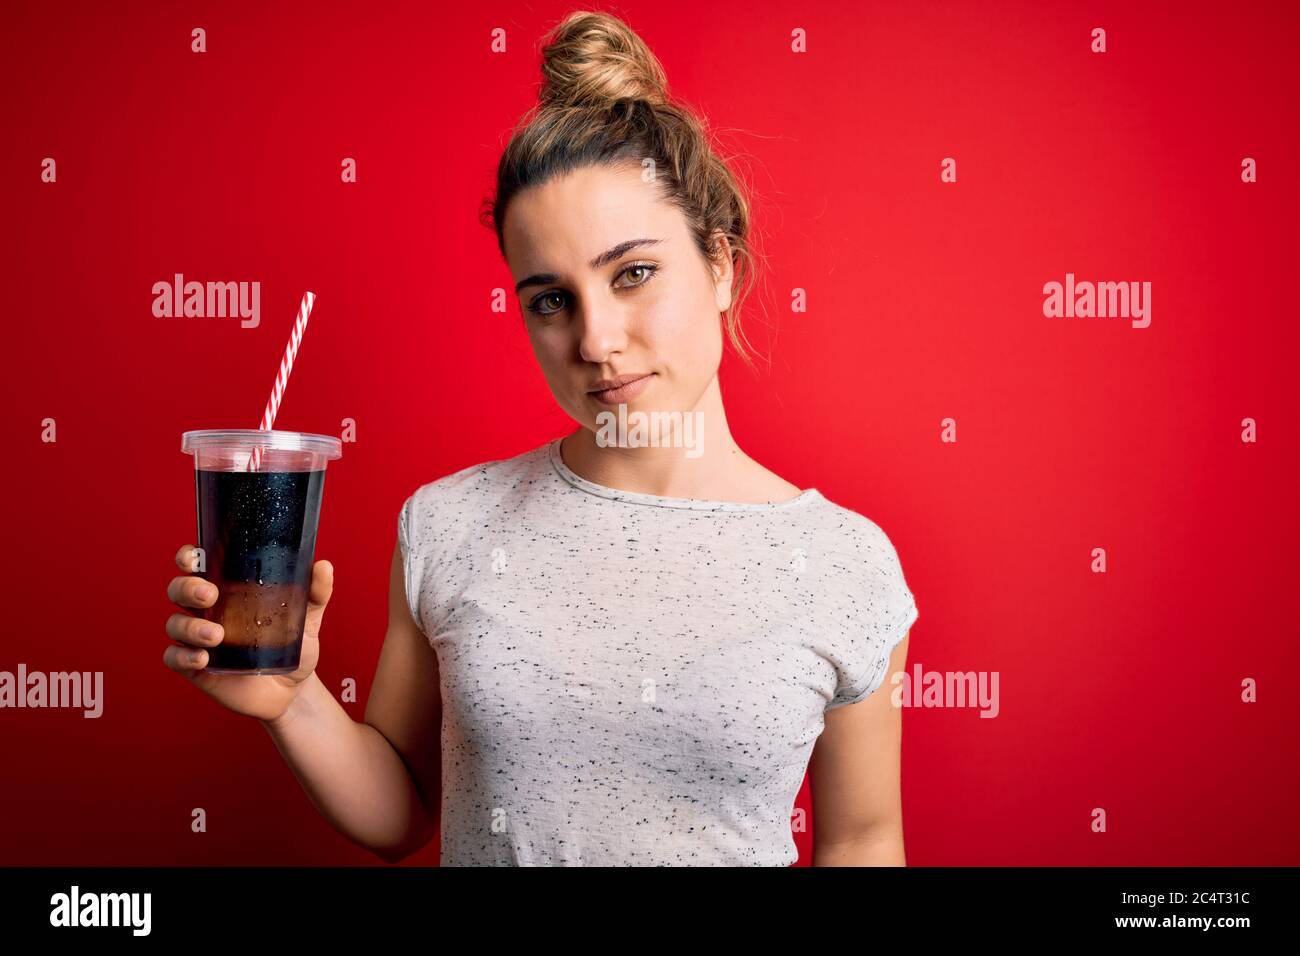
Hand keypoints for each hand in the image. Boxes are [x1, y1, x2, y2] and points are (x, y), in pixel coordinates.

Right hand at [163, 544, 332, 722]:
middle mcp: (208, 610)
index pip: (198, 565)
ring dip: (189, 626)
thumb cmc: (293, 645)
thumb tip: (323, 566)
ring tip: (216, 635)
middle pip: (179, 590)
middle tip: (210, 595)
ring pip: (174, 624)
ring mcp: (198, 638)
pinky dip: (183, 655)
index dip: (189, 556)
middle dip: (187, 588)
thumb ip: (315, 592)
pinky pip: (174, 657)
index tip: (196, 557)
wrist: (294, 689)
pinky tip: (203, 658)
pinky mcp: (196, 667)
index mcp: (229, 589)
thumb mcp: (308, 617)